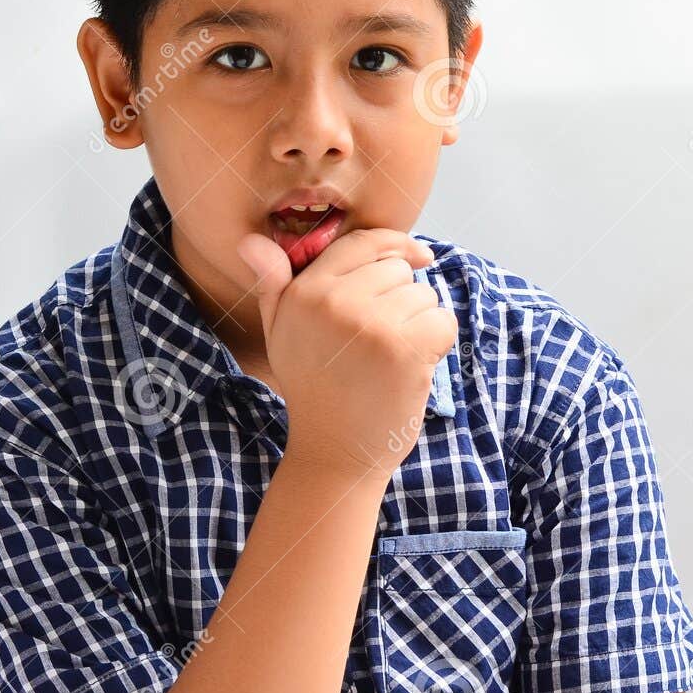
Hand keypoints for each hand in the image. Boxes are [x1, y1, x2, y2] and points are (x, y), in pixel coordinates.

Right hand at [235, 227, 456, 477]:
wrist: (334, 452)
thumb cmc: (312, 387)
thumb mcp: (281, 333)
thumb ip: (273, 285)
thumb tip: (251, 241)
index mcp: (305, 291)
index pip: (362, 242)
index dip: (394, 246)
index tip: (417, 257)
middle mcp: (335, 302)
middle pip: (397, 268)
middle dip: (400, 298)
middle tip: (377, 341)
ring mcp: (371, 325)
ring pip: (423, 294)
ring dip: (419, 322)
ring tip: (389, 358)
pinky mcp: (404, 349)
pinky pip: (442, 320)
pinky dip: (438, 343)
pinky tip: (412, 367)